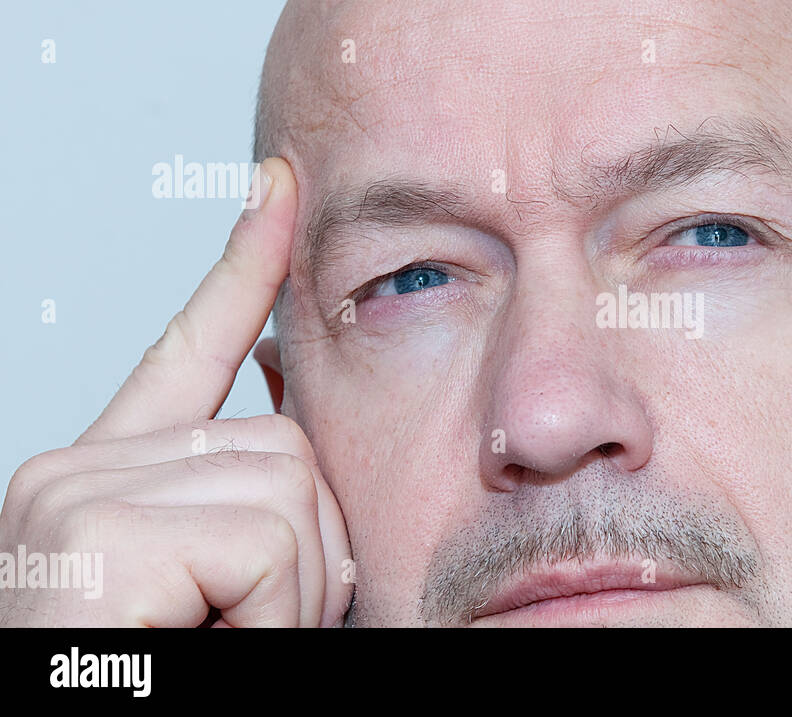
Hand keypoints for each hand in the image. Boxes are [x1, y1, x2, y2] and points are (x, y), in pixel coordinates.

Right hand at [0, 158, 351, 626]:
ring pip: (288, 492)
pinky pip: (264, 541)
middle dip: (303, 557)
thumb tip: (282, 392)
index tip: (281, 193)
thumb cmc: (149, 668)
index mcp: (102, 480)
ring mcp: (71, 496)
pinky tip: (197, 642)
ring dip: (290, 595)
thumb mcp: (219, 587)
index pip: (187, 353)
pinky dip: (271, 613)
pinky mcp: (89, 533)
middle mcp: (70, 472)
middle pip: (282, 450)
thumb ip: (246, 500)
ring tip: (210, 642)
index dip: (242, 272)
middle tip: (233, 629)